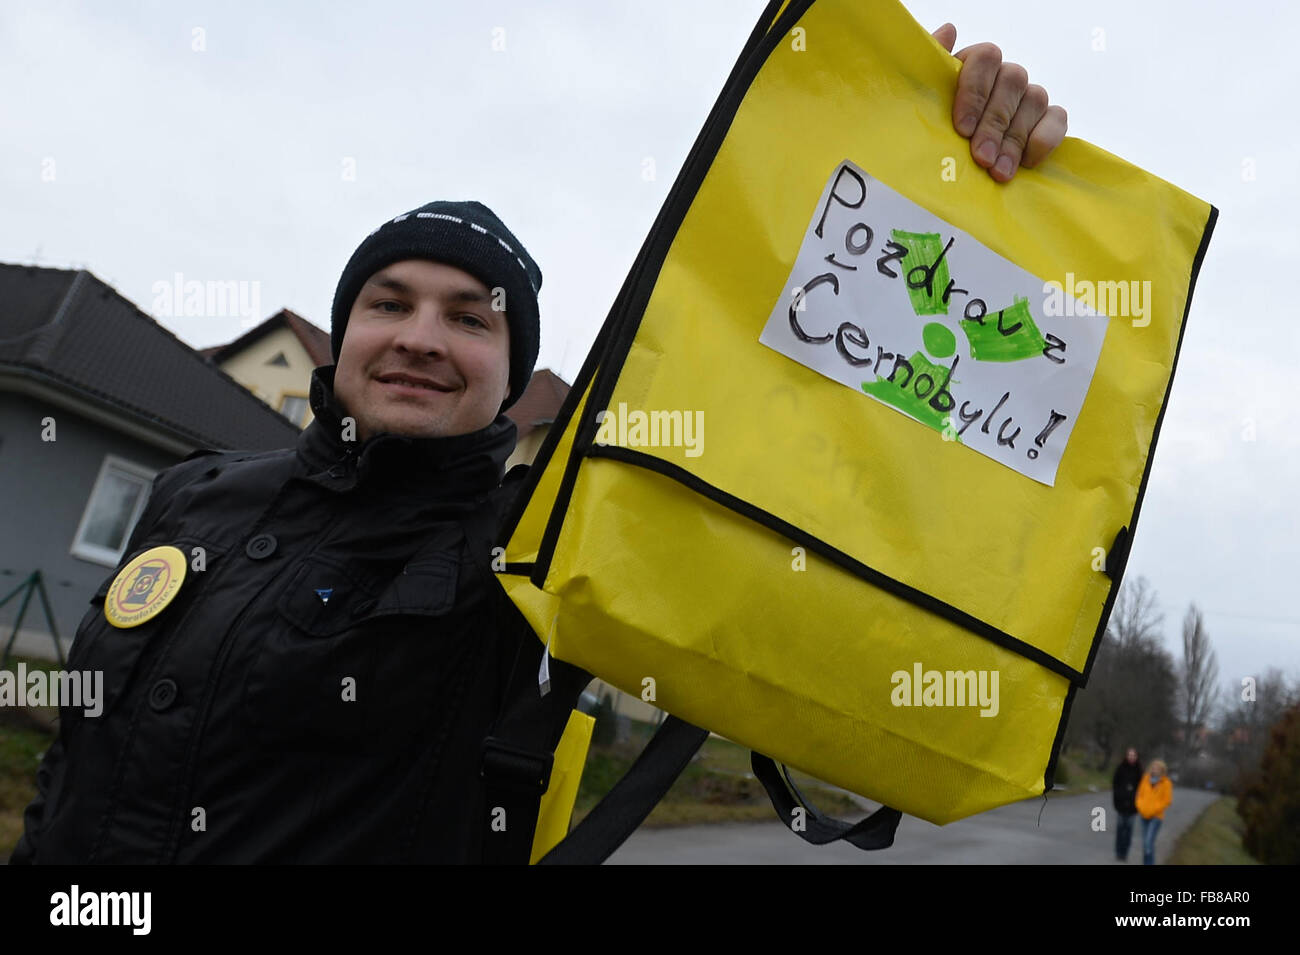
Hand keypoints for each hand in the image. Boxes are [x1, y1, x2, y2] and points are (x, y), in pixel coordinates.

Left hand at [931, 22, 1067, 181]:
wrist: (945, 167)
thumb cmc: (929, 132)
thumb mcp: (918, 103)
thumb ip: (928, 66)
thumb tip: (949, 30)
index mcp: (972, 66)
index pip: (985, 57)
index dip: (975, 91)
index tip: (962, 129)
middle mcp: (1003, 76)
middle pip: (1012, 81)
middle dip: (995, 124)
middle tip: (982, 157)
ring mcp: (1027, 97)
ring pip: (1034, 99)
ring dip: (1015, 139)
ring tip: (998, 172)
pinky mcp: (1046, 120)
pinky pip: (1057, 118)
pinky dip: (1044, 140)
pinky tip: (1026, 163)